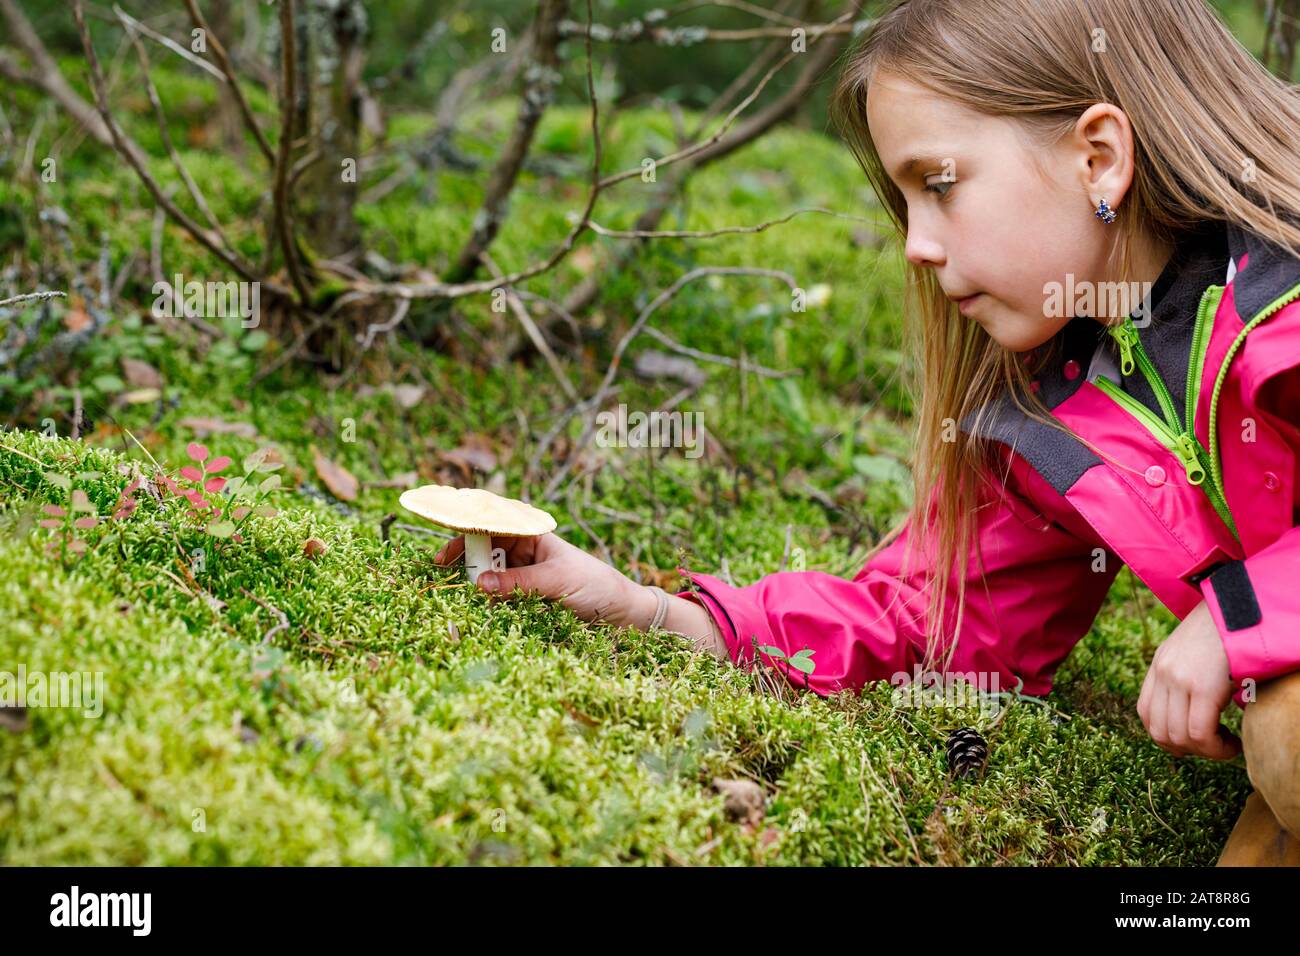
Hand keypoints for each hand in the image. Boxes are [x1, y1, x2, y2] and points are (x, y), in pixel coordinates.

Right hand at [433, 531, 647, 626]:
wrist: (624, 614)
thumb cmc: (596, 585)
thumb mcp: (557, 581)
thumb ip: (519, 582)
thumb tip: (478, 584)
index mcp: (531, 537)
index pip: (491, 530)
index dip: (465, 539)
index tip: (444, 557)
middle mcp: (523, 555)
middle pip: (483, 556)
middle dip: (466, 566)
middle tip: (448, 582)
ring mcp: (523, 580)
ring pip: (489, 581)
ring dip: (476, 589)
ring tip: (462, 601)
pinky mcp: (525, 603)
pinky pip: (499, 602)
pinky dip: (488, 607)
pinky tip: (480, 614)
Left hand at [1136, 600, 1242, 759]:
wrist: (1237, 607)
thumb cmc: (1224, 631)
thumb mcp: (1192, 652)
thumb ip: (1184, 677)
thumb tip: (1190, 717)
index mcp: (1159, 666)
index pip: (1146, 714)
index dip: (1166, 737)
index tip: (1193, 741)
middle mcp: (1163, 674)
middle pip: (1159, 732)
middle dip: (1186, 750)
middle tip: (1213, 746)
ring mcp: (1179, 680)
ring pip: (1180, 737)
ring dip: (1206, 752)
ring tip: (1227, 744)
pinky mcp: (1202, 687)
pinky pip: (1200, 733)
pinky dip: (1216, 748)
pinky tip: (1233, 742)